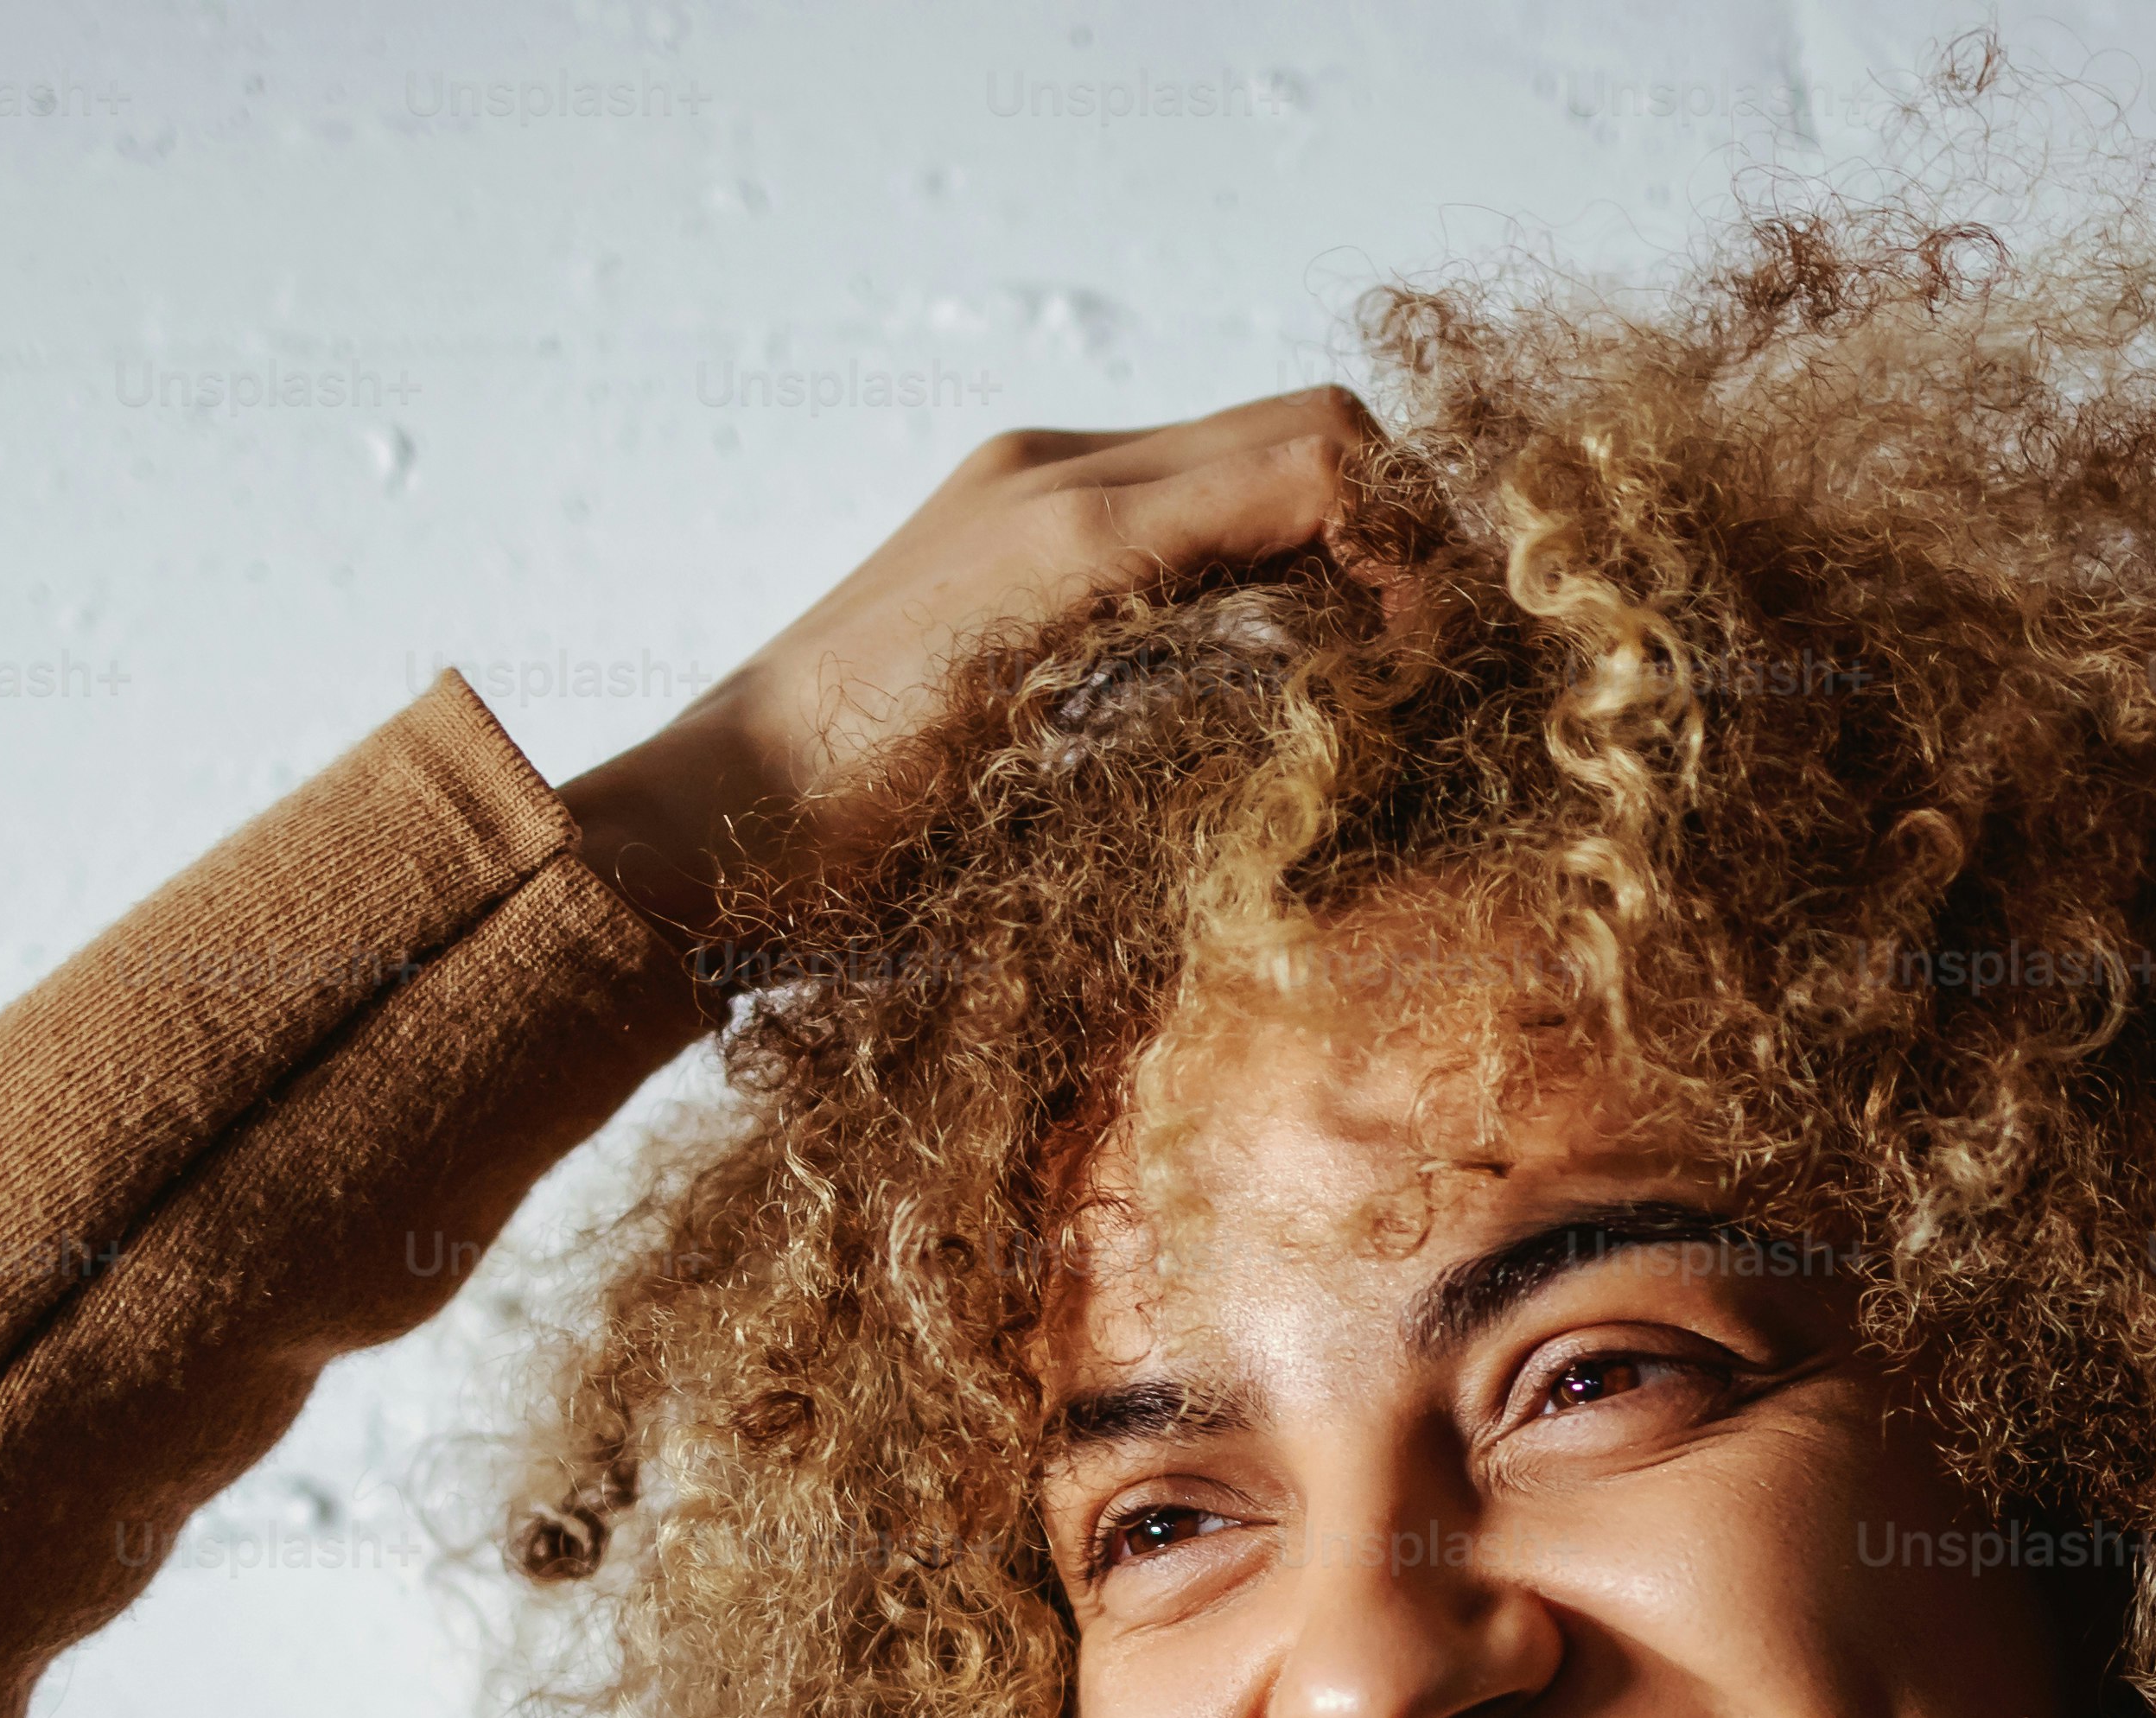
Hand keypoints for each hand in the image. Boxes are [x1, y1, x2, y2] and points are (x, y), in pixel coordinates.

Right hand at [550, 385, 1388, 960]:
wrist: (700, 841)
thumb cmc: (850, 852)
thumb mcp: (1029, 773)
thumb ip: (1133, 730)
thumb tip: (1278, 776)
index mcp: (1052, 515)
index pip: (1281, 465)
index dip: (1387, 543)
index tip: (1428, 671)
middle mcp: (1062, 471)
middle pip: (1322, 427)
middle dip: (1422, 538)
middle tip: (1456, 669)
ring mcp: (1059, 493)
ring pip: (1320, 438)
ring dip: (1408, 548)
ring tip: (1430, 680)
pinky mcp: (1061, 544)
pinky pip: (1281, 484)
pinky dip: (1364, 556)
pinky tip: (1381, 676)